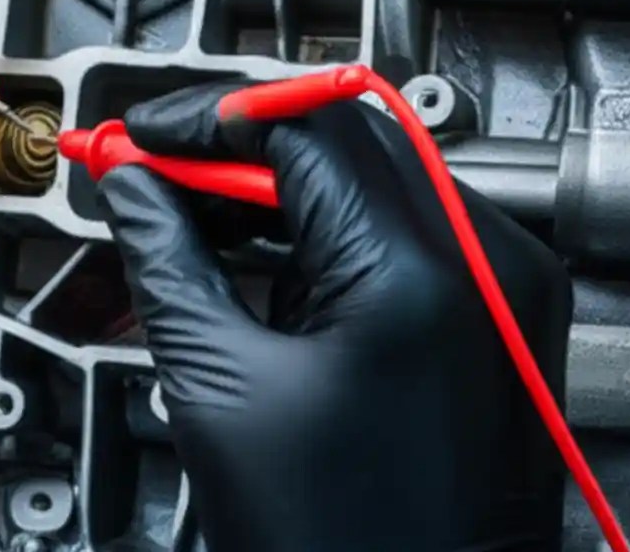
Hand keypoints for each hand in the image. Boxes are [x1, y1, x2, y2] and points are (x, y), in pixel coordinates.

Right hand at [97, 84, 571, 550]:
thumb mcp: (220, 384)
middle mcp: (481, 264)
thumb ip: (166, 259)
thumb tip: (130, 185)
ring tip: (188, 214)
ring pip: (368, 177)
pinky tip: (254, 248)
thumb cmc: (334, 538)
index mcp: (412, 275)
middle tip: (152, 169)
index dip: (203, 119)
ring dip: (272, 185)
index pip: (299, 129)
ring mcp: (499, 287)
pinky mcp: (493, 313)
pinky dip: (320, 227)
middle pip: (338, 140)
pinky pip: (398, 230)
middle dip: (232, 148)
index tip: (139, 133)